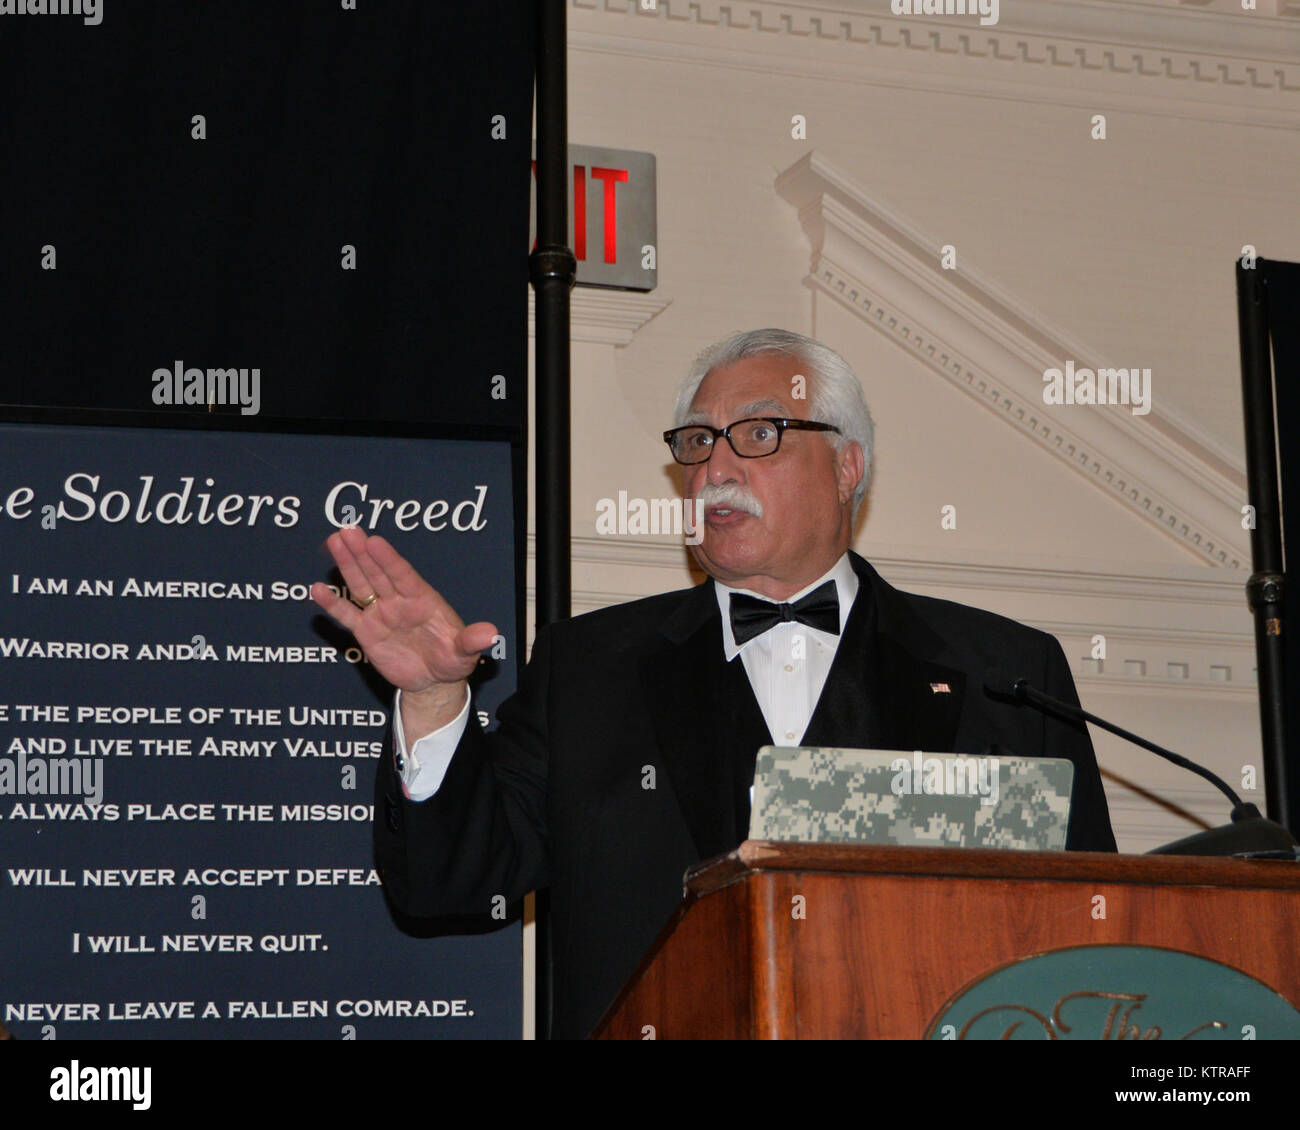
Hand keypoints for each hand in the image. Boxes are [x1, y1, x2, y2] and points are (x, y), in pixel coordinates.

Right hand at [311, 527, 497, 715]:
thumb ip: (471, 641)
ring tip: (334, 542)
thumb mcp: (465, 652)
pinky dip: (333, 604)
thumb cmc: (452, 660)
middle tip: (347, 531)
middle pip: (378, 572)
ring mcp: (381, 614)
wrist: (434, 681)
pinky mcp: (367, 631)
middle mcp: (399, 601)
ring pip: (361, 584)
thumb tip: (491, 633)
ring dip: (348, 564)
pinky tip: (317, 589)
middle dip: (363, 552)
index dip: (388, 559)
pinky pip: (347, 615)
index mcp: (422, 599)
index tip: (374, 540)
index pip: (403, 575)